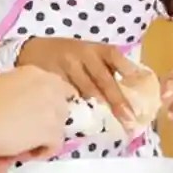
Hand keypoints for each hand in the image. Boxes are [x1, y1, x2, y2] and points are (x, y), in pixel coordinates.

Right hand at [0, 66, 72, 157]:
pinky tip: (22, 151)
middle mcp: (50, 86)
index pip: (58, 89)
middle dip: (48, 122)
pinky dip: (41, 151)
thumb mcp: (4, 87)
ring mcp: (54, 108)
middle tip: (27, 133)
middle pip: (62, 109)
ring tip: (22, 144)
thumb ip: (22, 94)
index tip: (35, 118)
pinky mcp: (52, 130)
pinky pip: (55, 145)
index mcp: (36, 72)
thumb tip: (27, 112)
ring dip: (44, 138)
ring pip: (59, 128)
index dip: (49, 106)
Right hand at [18, 37, 142, 125]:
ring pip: (87, 91)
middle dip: (118, 102)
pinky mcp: (53, 77)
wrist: (32, 50)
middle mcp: (83, 54)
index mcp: (96, 48)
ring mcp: (67, 66)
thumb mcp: (89, 53)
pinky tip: (85, 117)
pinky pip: (69, 96)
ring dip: (100, 108)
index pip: (115, 58)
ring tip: (113, 123)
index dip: (128, 71)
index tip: (140, 85)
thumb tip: (129, 93)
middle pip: (104, 80)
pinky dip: (79, 107)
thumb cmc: (68, 55)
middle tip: (130, 120)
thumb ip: (106, 68)